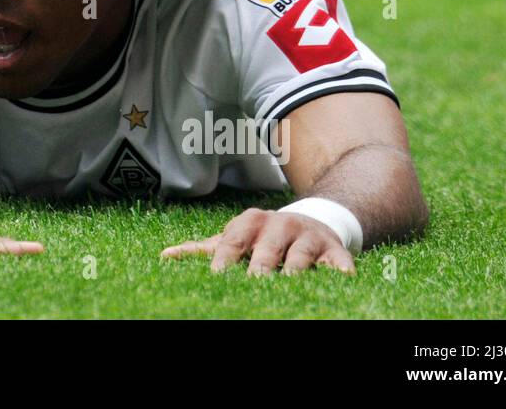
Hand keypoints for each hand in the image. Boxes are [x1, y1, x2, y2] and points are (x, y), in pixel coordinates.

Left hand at [160, 207, 354, 275]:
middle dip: (261, 265)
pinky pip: (339, 261)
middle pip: (268, 248)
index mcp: (251, 222)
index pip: (234, 240)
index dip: (225, 258)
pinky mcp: (335, 250)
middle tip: (253, 283)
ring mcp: (308, 237)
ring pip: (301, 255)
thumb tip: (164, 257)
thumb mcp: (236, 236)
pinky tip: (341, 279)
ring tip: (289, 285)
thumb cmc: (264, 237)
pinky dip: (340, 269)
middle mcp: (280, 225)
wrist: (313, 220)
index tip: (216, 276)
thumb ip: (204, 248)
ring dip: (295, 270)